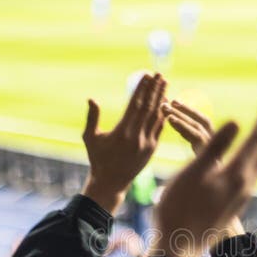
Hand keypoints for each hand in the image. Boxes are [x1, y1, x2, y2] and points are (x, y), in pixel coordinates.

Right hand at [82, 73, 166, 213]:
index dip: (141, 89)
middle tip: (159, 74)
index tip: (146, 75)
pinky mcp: (152, 149)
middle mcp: (137, 137)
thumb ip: (92, 118)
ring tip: (165, 83)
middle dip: (154, 89)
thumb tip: (92, 99)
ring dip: (161, 98)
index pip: (135, 105)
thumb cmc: (97, 159)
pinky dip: (163, 114)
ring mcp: (147, 143)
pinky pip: (160, 128)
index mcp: (122, 132)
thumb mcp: (90, 138)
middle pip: (148, 108)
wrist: (111, 182)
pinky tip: (166, 103)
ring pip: (156, 116)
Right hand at [151, 100, 256, 256]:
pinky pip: (253, 170)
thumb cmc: (180, 208)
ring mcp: (242, 193)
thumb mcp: (195, 172)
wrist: (180, 247)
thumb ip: (215, 146)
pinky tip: (252, 155)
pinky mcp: (236, 201)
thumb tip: (237, 122)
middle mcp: (246, 183)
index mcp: (237, 173)